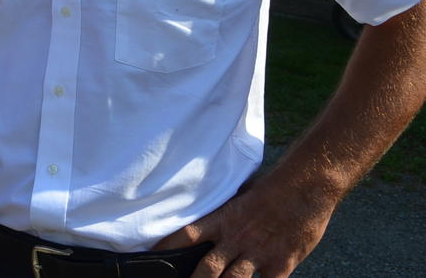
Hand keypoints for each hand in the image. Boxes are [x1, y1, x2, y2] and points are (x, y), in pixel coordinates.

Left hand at [153, 172, 335, 277]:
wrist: (305, 187)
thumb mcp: (240, 196)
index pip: (187, 235)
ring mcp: (257, 254)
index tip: (151, 257)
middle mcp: (235, 239)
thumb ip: (225, 211)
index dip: (168, 247)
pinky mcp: (280, 265)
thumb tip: (208, 212)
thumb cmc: (272, 188)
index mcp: (223, 219)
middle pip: (206, 268)